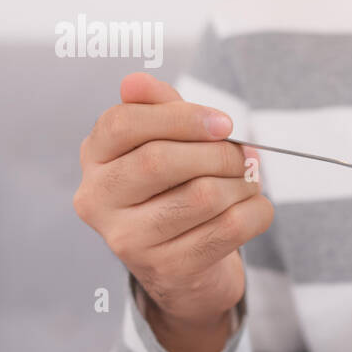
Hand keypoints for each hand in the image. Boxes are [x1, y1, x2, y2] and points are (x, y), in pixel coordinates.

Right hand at [73, 73, 273, 351]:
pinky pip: (230, 227)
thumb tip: (135, 82)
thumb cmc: (175, 191)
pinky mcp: (169, 268)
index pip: (123, 123)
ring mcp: (129, 241)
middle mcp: (99, 201)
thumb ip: (158, 108)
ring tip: (247, 182)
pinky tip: (253, 206)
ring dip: (242, 183)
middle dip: (218, 153)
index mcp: (94, 159)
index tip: (223, 123)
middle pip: (161, 160)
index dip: (181, 117)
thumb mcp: (164, 143)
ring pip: (202, 195)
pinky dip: (257, 210)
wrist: (184, 269)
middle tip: (242, 156)